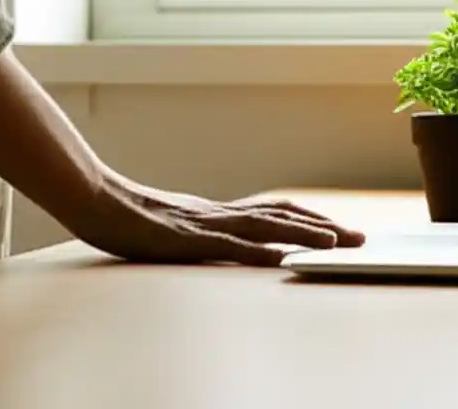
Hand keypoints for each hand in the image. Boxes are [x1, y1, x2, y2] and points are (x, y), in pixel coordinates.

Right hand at [80, 177, 366, 266]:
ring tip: (337, 243)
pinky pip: (229, 246)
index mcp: (219, 211)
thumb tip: (229, 235)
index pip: (277, 211)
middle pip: (284, 216)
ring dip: (304, 235)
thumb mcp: (177, 220)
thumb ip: (205, 225)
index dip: (312, 219)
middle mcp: (221, 213)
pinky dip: (259, 252)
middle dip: (325, 227)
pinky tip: (280, 259)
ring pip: (266, 226)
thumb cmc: (130, 214)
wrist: (96, 199)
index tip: (341, 229)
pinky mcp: (187, 239)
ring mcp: (206, 224)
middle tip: (361, 237)